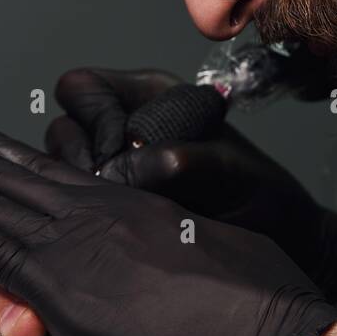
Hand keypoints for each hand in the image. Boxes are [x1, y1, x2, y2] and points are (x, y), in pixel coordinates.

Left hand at [0, 119, 336, 335]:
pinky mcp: (65, 292)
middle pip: (11, 177)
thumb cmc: (268, 306)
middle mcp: (99, 217)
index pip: (55, 176)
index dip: (9, 157)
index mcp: (136, 208)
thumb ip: (180, 246)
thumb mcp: (222, 255)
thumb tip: (173, 250)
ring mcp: (78, 249)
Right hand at [47, 67, 336, 296]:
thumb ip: (178, 162)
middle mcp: (125, 128)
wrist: (277, 248)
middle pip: (62, 127)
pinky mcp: (110, 209)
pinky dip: (84, 216)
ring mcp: (115, 170)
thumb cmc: (262, 199)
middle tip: (115, 190)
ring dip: (79, 190)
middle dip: (80, 158)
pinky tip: (115, 234)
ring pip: (60, 168)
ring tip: (120, 214)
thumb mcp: (230, 171)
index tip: (122, 150)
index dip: (93, 117)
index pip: (83, 87)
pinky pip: (73, 204)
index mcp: (151, 98)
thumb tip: (120, 173)